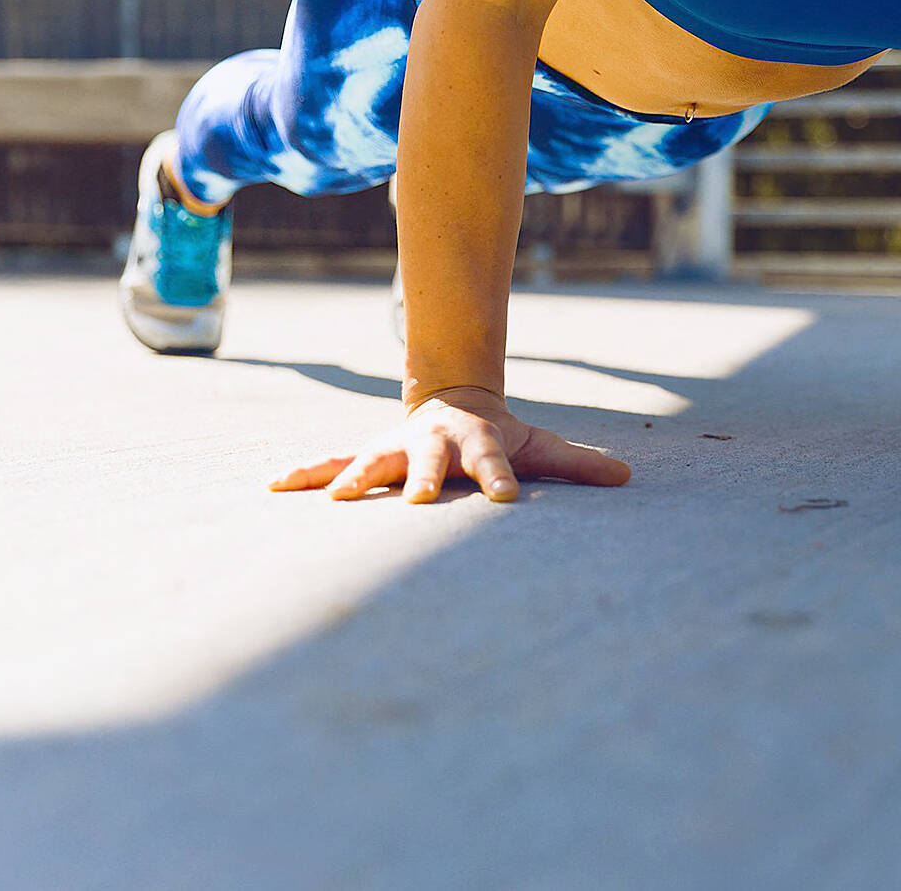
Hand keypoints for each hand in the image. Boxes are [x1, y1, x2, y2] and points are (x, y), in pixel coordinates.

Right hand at [269, 386, 630, 501]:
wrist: (452, 401)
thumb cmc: (498, 437)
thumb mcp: (539, 446)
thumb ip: (578, 464)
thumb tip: (628, 477)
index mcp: (477, 444)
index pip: (494, 465)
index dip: (499, 479)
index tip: (504, 500)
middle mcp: (433, 445)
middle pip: (428, 461)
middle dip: (422, 478)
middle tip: (415, 500)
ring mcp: (396, 449)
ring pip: (371, 461)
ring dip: (352, 478)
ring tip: (333, 498)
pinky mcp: (366, 456)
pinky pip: (330, 464)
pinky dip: (304, 474)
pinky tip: (273, 487)